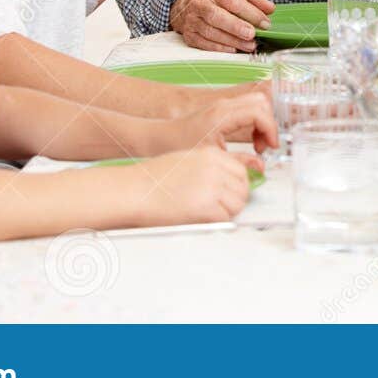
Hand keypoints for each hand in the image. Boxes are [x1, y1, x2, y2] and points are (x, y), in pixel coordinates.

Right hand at [134, 147, 261, 225]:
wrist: (134, 190)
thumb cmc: (152, 179)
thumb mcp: (186, 162)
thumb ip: (210, 169)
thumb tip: (228, 182)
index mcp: (211, 155)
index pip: (240, 171)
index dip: (237, 185)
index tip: (231, 194)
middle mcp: (215, 168)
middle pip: (243, 187)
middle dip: (236, 200)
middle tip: (223, 208)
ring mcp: (212, 187)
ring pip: (238, 204)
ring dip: (228, 212)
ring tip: (211, 214)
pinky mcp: (205, 207)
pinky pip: (225, 218)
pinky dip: (218, 222)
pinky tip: (204, 219)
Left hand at [167, 90, 277, 153]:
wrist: (160, 139)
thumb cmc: (180, 147)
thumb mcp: (212, 159)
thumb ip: (239, 163)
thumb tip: (261, 167)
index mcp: (222, 115)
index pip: (259, 112)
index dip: (270, 130)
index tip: (271, 147)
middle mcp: (224, 105)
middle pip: (261, 102)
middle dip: (269, 124)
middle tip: (265, 146)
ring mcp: (223, 105)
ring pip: (256, 103)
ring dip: (262, 122)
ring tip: (257, 145)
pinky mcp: (222, 109)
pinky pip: (247, 107)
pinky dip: (254, 121)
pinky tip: (249, 140)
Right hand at [170, 0, 274, 51]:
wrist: (186, 3)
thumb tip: (270, 9)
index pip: (232, 0)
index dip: (250, 12)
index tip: (265, 23)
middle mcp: (199, 3)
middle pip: (217, 16)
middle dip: (237, 27)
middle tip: (253, 35)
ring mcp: (191, 19)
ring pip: (210, 32)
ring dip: (232, 41)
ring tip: (249, 46)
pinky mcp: (188, 34)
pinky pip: (204, 43)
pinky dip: (219, 48)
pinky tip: (233, 49)